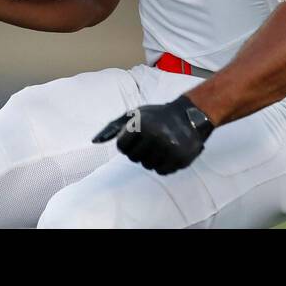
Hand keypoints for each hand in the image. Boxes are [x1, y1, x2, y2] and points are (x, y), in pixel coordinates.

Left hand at [93, 95, 214, 174]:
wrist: (190, 115)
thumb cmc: (157, 116)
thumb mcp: (135, 114)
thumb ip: (114, 127)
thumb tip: (94, 141)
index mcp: (142, 123)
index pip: (122, 147)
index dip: (128, 144)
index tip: (137, 137)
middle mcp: (156, 135)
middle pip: (134, 158)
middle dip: (139, 152)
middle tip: (150, 141)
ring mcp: (170, 148)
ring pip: (148, 166)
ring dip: (151, 159)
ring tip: (160, 146)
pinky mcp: (181, 158)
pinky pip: (163, 171)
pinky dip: (163, 165)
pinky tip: (168, 153)